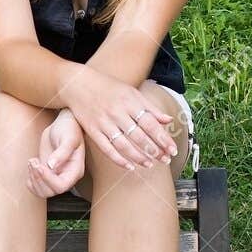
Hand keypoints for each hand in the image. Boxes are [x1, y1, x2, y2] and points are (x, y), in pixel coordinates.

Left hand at [27, 108, 84, 197]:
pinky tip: (31, 167)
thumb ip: (62, 152)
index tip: (39, 165)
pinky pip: (37, 188)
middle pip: (51, 191)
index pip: (62, 186)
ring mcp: (57, 176)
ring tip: (31, 161)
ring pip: (43, 192)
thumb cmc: (69, 128)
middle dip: (38, 179)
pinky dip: (30, 182)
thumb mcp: (68, 137)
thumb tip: (52, 166)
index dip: (48, 179)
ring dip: (33, 180)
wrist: (63, 124)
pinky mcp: (47, 174)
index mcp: (75, 170)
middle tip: (33, 161)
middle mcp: (67, 176)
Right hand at [60, 68, 176, 170]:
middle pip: (139, 136)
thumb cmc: (108, 88)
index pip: (150, 124)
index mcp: (130, 102)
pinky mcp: (93, 131)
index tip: (172, 149)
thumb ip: (150, 108)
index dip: (163, 138)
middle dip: (154, 150)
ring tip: (149, 164)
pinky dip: (118, 159)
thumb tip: (168, 120)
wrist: (78, 85)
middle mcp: (117, 113)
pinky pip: (107, 149)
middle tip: (165, 160)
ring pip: (124, 145)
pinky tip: (129, 166)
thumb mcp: (132, 93)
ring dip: (138, 157)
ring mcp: (104, 123)